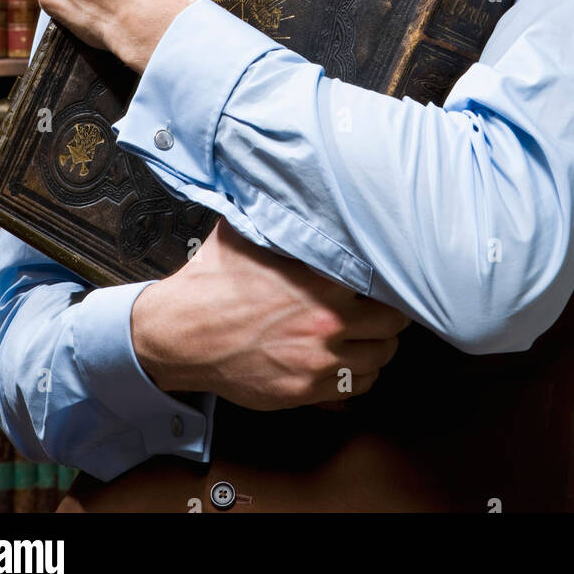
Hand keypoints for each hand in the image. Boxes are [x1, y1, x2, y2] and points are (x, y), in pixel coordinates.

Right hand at [130, 219, 410, 408]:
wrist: (179, 334)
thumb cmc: (211, 284)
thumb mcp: (246, 232)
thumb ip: (278, 213)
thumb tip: (292, 183)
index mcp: (320, 279)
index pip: (383, 278)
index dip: (390, 276)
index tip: (388, 271)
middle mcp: (326, 322)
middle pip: (393, 323)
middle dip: (390, 313)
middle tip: (382, 306)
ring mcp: (318, 361)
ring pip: (380, 359)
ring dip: (378, 346)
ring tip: (369, 335)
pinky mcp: (305, 391)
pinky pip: (355, 388)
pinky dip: (359, 376)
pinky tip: (350, 361)